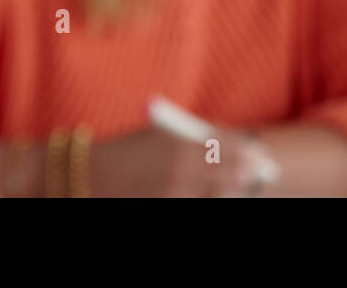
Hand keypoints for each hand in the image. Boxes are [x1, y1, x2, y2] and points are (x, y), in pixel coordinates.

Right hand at [88, 126, 270, 196]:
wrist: (85, 179)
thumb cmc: (123, 153)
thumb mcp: (157, 136)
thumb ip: (190, 139)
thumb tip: (225, 140)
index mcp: (180, 147)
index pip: (227, 147)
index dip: (245, 149)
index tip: (257, 150)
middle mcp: (181, 174)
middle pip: (229, 174)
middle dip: (247, 171)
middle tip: (261, 170)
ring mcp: (174, 198)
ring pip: (219, 196)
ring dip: (232, 189)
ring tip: (244, 185)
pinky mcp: (165, 210)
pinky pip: (199, 206)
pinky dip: (211, 200)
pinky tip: (218, 196)